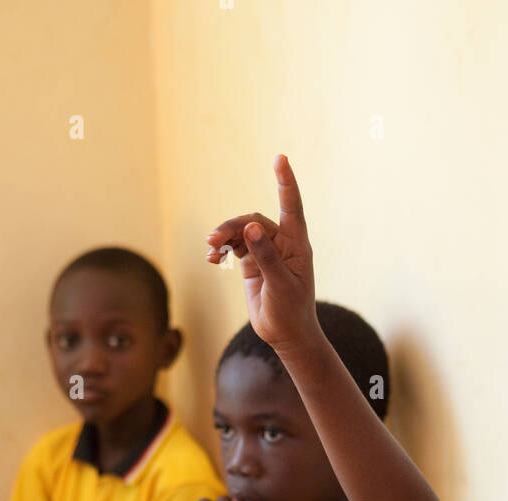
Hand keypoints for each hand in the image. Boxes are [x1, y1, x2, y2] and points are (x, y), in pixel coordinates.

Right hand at [205, 154, 320, 356]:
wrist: (286, 336)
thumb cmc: (291, 312)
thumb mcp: (280, 285)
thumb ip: (266, 256)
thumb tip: (250, 227)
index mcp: (297, 244)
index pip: (291, 206)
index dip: (285, 182)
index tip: (280, 158)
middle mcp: (282, 243)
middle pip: (252, 221)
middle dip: (231, 228)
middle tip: (213, 241)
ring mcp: (265, 251)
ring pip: (240, 232)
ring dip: (223, 238)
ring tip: (211, 251)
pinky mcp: (252, 263)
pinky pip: (234, 247)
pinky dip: (222, 250)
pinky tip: (212, 259)